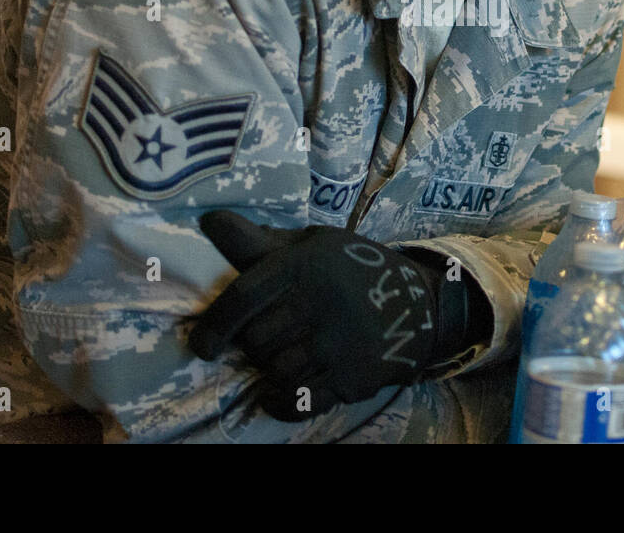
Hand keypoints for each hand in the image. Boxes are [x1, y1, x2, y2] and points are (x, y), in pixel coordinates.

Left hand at [187, 211, 476, 420]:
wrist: (420, 302)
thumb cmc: (353, 269)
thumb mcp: (314, 245)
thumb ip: (260, 242)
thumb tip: (209, 222)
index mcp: (304, 265)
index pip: (244, 297)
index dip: (215, 324)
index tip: (203, 346)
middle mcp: (319, 302)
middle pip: (256, 341)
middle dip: (253, 345)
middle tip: (268, 338)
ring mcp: (337, 343)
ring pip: (276, 370)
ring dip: (272, 369)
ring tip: (285, 356)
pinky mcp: (352, 376)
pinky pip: (300, 400)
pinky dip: (282, 402)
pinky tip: (279, 394)